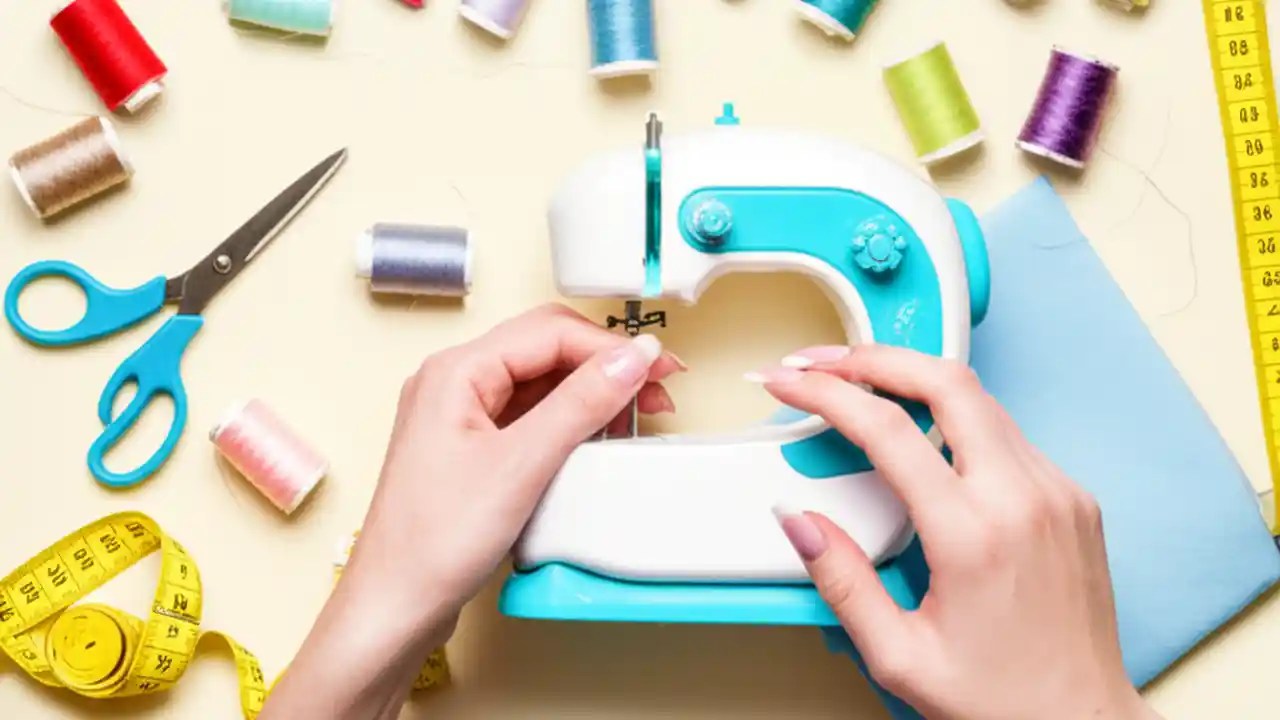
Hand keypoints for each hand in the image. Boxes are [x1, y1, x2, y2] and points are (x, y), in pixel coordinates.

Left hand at [350, 302, 680, 626]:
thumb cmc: (433, 542)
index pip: (550, 333)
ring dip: (591, 391)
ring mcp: (460, 417)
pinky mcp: (471, 449)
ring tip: (634, 416)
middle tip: (657, 388)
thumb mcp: (522, 466)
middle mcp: (453, 383)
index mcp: (455, 372)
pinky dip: (570, 420)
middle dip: (605, 364)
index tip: (660, 369)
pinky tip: (597, 438)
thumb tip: (632, 358)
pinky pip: (530, 414)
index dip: (611, 347)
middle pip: (546, 348)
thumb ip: (581, 404)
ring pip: (541, 381)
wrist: (394, 606)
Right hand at [752, 345, 1158, 719]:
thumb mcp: (898, 655)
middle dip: (873, 356)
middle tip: (821, 360)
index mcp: (974, 535)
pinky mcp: (1073, 498)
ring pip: (979, 398)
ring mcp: (1057, 492)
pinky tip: (921, 429)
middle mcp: (1024, 499)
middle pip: (945, 380)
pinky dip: (954, 414)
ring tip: (860, 384)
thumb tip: (800, 519)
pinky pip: (1006, 431)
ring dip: (914, 378)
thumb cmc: (1000, 700)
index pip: (888, 429)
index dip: (826, 393)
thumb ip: (842, 580)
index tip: (787, 381)